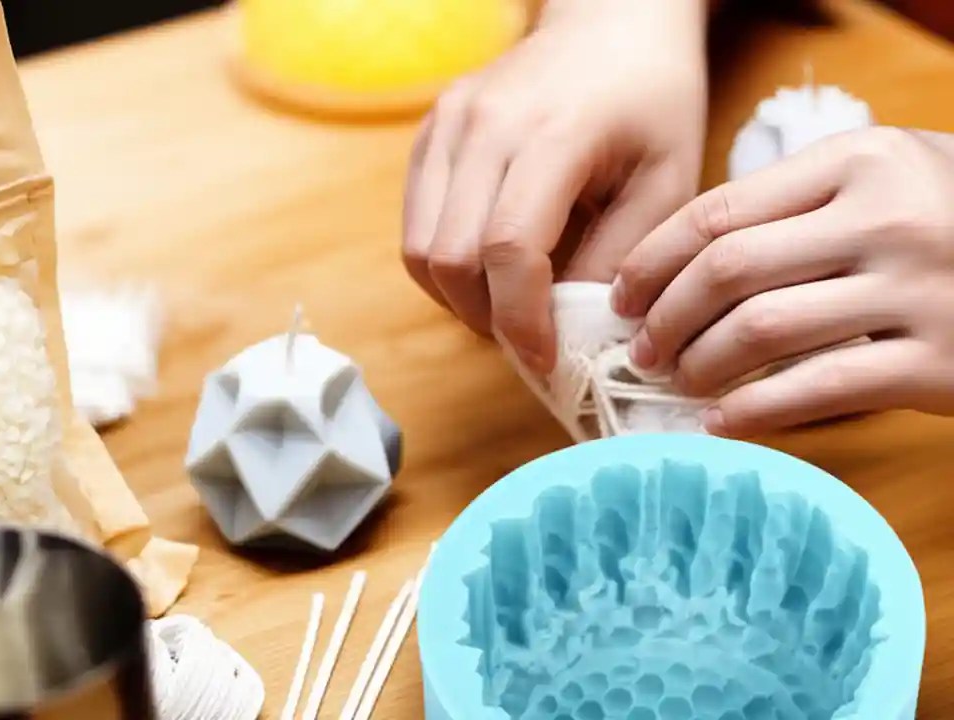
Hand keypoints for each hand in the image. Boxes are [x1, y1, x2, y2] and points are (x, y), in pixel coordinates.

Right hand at [401, 0, 708, 372]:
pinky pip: (415, 221)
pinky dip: (442, 262)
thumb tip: (574, 329)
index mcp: (552, 134)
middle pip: (449, 256)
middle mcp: (483, 125)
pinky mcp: (431, 130)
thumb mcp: (668, 180)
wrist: (612, 19)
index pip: (507, 248)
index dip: (520, 318)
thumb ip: (622, 256)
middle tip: (528, 337)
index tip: (545, 357)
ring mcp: (448, 124)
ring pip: (418, 246)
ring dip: (456, 296)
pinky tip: (486, 267)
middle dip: (485, 316)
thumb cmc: (652, 98)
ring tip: (506, 305)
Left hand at [614, 127, 953, 436]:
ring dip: (698, 363)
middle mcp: (886, 218)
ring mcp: (915, 290)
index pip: (719, 213)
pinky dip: (753, 411)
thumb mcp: (892, 177)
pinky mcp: (937, 362)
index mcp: (860, 163)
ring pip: (761, 330)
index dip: (653, 259)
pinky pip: (816, 390)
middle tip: (640, 348)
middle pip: (727, 271)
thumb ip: (803, 201)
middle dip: (663, 316)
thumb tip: (686, 257)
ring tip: (675, 380)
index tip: (622, 293)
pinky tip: (722, 422)